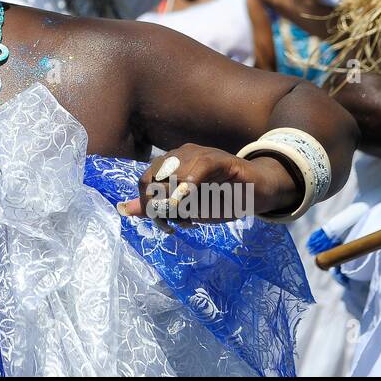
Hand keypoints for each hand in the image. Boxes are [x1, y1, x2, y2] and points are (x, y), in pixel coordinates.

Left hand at [118, 143, 301, 229]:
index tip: (164, 225)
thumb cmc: (221, 199)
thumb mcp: (184, 208)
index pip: (145, 181)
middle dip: (160, 207)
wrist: (257, 191)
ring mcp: (201, 154)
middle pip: (155, 179)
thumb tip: (122, 209)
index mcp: (169, 164)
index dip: (148, 205)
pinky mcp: (221, 159)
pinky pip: (200, 166)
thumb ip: (155, 207)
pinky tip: (185, 198)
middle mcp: (180, 154)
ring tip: (190, 219)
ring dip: (177, 204)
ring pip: (174, 176)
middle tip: (174, 225)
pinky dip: (189, 183)